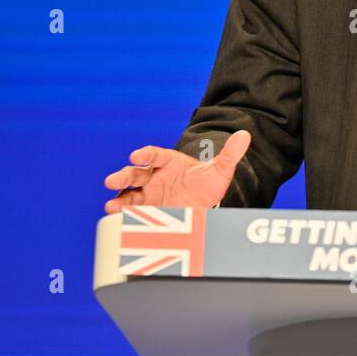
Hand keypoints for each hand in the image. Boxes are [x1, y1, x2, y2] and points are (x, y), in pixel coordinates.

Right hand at [102, 131, 251, 212]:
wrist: (204, 205)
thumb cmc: (208, 183)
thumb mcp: (220, 170)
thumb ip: (230, 154)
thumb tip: (245, 135)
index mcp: (168, 161)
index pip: (154, 155)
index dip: (145, 155)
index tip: (137, 156)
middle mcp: (154, 176)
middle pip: (135, 173)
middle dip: (123, 176)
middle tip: (112, 181)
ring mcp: (148, 194)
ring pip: (128, 193)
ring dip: (118, 199)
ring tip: (111, 207)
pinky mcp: (146, 211)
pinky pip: (131, 211)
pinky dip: (123, 215)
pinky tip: (118, 220)